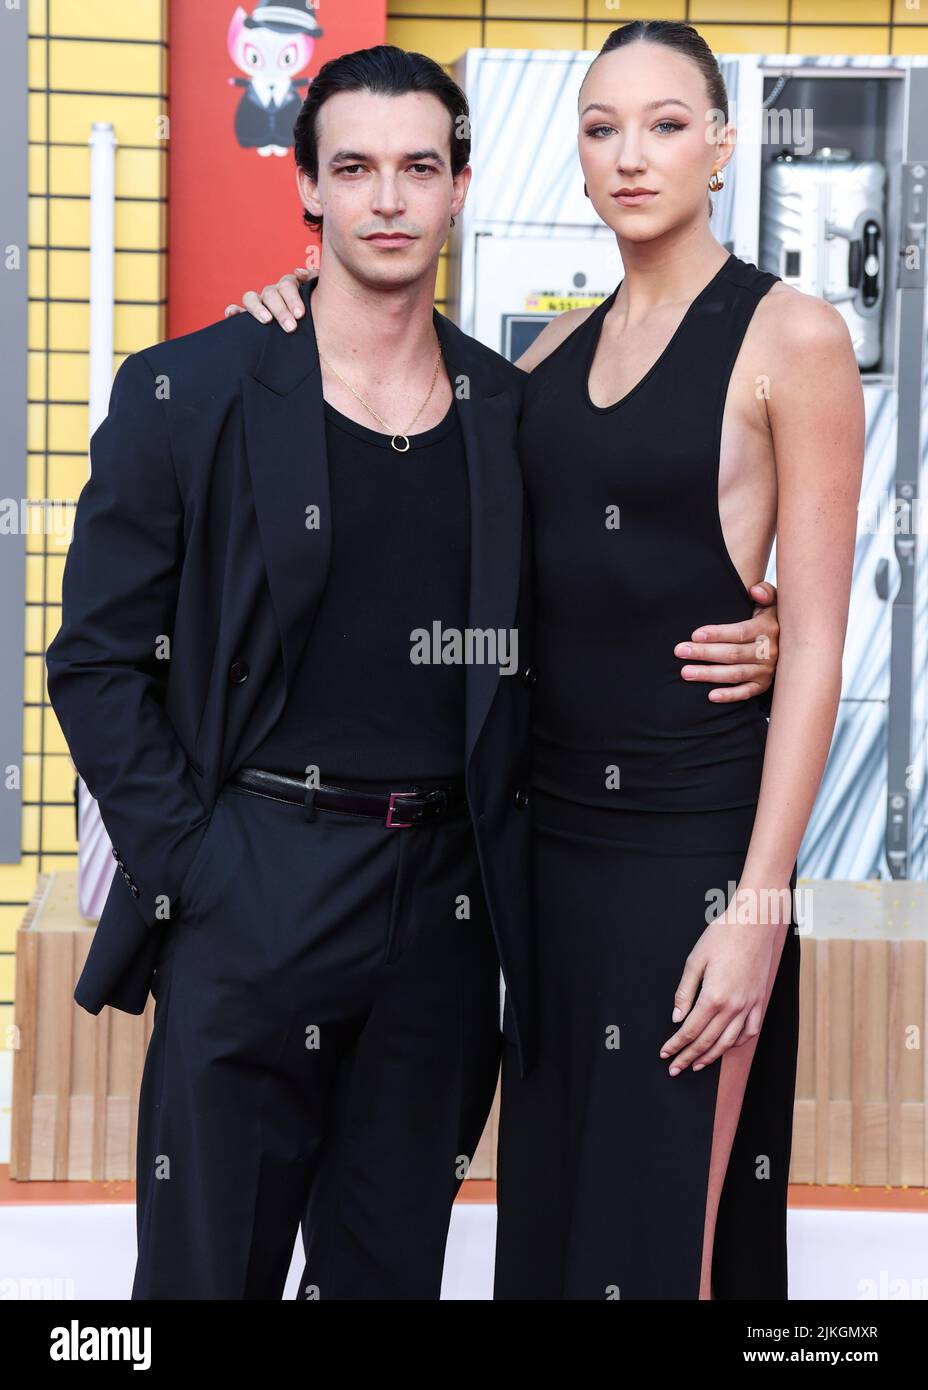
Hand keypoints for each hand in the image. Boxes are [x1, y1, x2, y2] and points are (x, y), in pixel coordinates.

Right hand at [224, 256, 318, 330]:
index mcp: (289, 289)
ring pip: (251, 298)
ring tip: (267, 321)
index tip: (300, 314)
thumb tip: (299, 272)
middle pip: (271, 293)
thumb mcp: (320, 300)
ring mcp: (258, 305)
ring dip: (258, 308)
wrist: (315, 343)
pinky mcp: (245, 318)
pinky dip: (233, 311)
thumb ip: (315, 281)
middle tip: (291, 327)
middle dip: (281, 310)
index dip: (293, 298)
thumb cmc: (317, 319)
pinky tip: (232, 314)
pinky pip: (236, 311)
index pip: (288, 284)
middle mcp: (272, 294)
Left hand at [659, 884, 790, 1074]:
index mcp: (713, 996)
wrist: (754, 923)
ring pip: (728, 1042)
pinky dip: (736, 1043)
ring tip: (697, 1065)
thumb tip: (676, 1018)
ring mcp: (750, 1006)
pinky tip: (725, 1046)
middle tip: (675, 1068)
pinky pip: (749, 1031)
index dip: (676, 1045)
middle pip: (707, 1041)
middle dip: (688, 1057)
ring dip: (711, 1057)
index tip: (665, 1054)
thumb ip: (684, 993)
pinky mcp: (760, 1001)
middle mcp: (733, 1006)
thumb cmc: (722, 936)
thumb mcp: (695, 961)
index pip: (690, 1030)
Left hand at [674, 580, 777, 701]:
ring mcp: (766, 670)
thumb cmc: (771, 616)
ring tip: (686, 672)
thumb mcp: (774, 599)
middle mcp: (769, 651)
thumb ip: (764, 592)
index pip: (740, 633)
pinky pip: (746, 692)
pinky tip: (710, 696)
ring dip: (709, 674)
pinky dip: (729, 696)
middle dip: (704, 653)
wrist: (791, 640)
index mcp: (768, 629)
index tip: (695, 635)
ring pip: (735, 674)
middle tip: (680, 651)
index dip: (717, 634)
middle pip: (733, 654)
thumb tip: (754, 590)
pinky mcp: (763, 684)